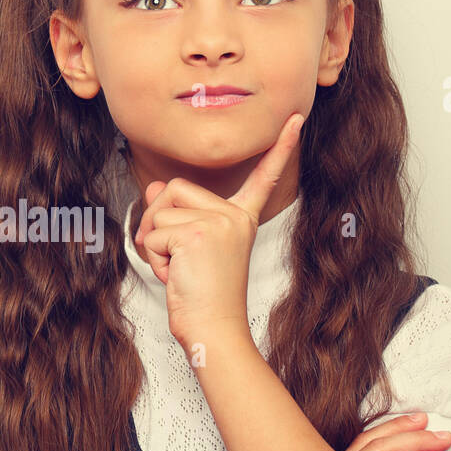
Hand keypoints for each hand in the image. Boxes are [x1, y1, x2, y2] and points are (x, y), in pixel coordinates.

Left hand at [134, 111, 304, 351]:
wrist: (213, 330)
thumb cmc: (203, 297)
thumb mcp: (188, 249)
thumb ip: (175, 214)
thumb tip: (153, 187)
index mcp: (241, 219)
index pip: (263, 178)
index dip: (280, 148)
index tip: (297, 119)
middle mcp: (234, 217)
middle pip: (175, 187)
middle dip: (158, 221)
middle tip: (176, 256)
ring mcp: (218, 223)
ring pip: (158, 210)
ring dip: (153, 242)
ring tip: (178, 268)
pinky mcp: (197, 234)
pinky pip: (153, 233)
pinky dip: (152, 257)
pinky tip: (176, 275)